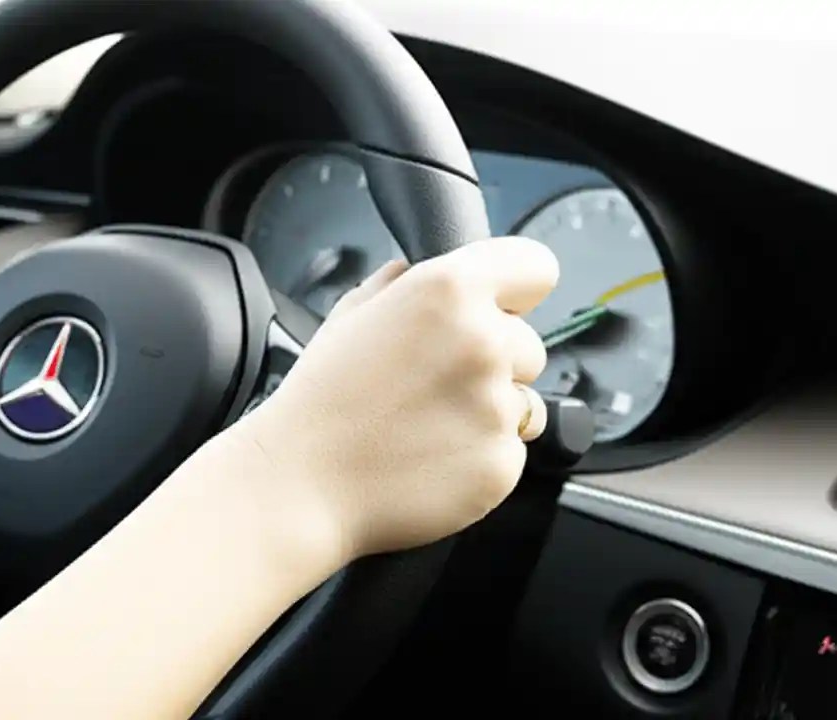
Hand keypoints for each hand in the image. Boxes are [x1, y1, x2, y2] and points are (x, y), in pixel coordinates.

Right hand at [231, 237, 557, 565]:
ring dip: (488, 411)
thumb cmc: (319, 400)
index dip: (517, 290)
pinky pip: (508, 451)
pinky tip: (428, 458)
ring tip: (426, 425)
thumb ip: (397, 283)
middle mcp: (483, 341)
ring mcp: (497, 406)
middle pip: (530, 343)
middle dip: (495, 361)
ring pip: (523, 401)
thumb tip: (414, 270)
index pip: (535, 266)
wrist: (301, 482)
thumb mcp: (349, 315)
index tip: (500, 308)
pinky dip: (477, 456)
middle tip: (433, 384)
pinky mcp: (502, 462)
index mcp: (448, 290)